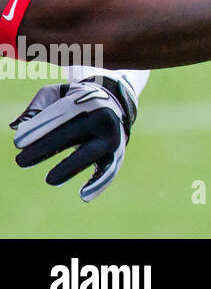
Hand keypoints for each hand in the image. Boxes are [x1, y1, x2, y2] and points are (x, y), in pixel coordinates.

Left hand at [10, 76, 137, 201]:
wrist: (115, 103)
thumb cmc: (77, 100)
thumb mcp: (59, 93)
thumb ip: (37, 105)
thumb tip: (17, 126)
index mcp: (87, 101)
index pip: (60, 115)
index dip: (38, 129)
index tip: (19, 143)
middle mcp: (101, 119)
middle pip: (72, 134)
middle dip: (45, 148)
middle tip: (21, 161)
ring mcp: (111, 138)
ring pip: (91, 153)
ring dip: (70, 167)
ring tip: (50, 180)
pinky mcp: (116, 154)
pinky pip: (109, 170)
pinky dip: (99, 183)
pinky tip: (84, 195)